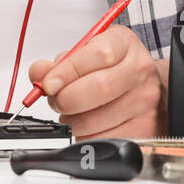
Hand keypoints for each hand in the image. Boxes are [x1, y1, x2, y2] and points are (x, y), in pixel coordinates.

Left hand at [27, 24, 165, 139]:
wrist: (144, 86)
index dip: (67, 71)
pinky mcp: (144, 129)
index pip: (98, 55)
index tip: (48, 83)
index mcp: (124, 43)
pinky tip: (86, 125)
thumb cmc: (110, 67)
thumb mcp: (86, 52)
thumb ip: (60, 61)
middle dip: (65, 99)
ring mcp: (144, 101)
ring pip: (95, 119)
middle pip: (99, 88)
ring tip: (72, 113)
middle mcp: (139, 70)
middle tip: (56, 100)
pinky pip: (102, 139)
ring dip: (71, 120)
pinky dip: (84, 136)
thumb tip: (39, 73)